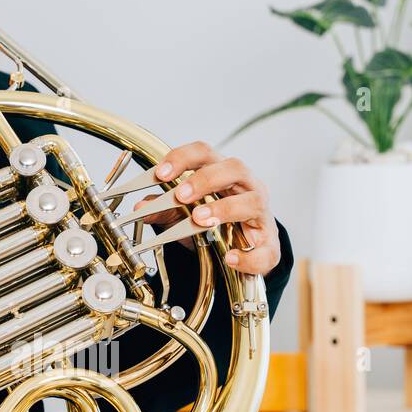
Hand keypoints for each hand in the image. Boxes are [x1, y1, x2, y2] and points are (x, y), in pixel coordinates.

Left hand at [134, 141, 282, 275]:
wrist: (247, 250)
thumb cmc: (218, 223)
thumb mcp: (187, 213)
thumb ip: (165, 209)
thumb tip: (140, 208)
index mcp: (224, 173)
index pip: (205, 152)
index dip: (183, 158)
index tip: (160, 173)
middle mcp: (247, 187)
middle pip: (234, 168)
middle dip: (205, 179)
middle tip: (181, 195)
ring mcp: (262, 214)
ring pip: (253, 201)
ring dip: (225, 208)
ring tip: (201, 219)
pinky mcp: (271, 245)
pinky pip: (265, 250)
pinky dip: (248, 256)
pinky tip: (231, 258)